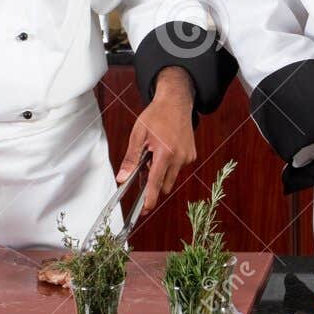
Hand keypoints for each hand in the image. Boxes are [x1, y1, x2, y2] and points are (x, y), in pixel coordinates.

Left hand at [117, 68, 195, 212]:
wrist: (176, 102)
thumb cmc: (156, 116)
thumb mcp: (138, 134)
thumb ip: (131, 159)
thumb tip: (122, 179)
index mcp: (165, 152)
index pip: (155, 182)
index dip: (149, 199)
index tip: (144, 211)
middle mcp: (179, 157)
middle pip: (164, 185)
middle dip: (153, 183)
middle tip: (144, 167)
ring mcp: (188, 157)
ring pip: (171, 177)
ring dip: (161, 173)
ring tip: (154, 153)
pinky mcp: (192, 155)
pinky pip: (178, 168)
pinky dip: (170, 165)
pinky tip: (166, 148)